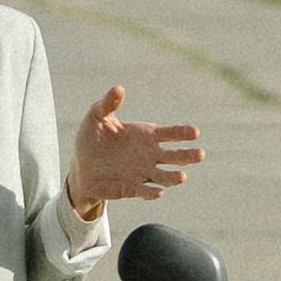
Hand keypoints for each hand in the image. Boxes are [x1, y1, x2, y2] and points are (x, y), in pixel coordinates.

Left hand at [71, 83, 199, 216]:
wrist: (80, 165)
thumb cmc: (92, 137)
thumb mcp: (96, 116)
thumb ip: (108, 103)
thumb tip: (119, 88)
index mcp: (146, 135)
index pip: (170, 133)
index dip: (182, 132)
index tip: (195, 132)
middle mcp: (150, 155)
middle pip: (175, 156)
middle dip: (188, 155)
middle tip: (201, 154)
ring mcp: (142, 173)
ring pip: (164, 176)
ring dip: (173, 177)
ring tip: (182, 177)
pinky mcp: (131, 188)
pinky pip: (144, 191)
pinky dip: (151, 192)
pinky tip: (159, 192)